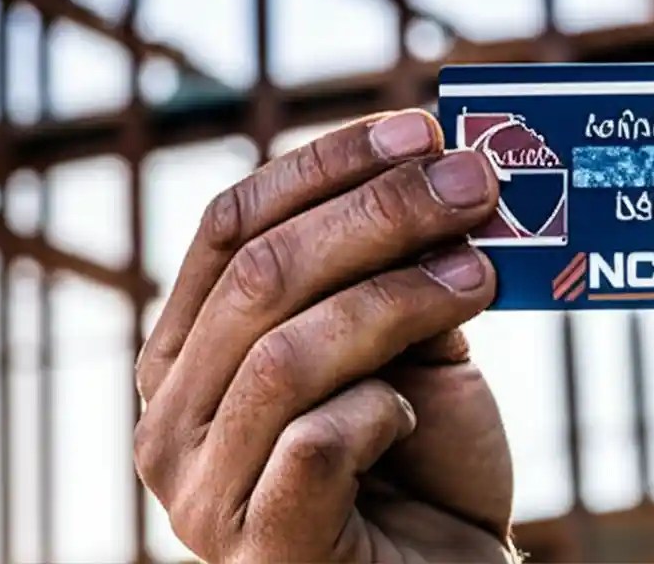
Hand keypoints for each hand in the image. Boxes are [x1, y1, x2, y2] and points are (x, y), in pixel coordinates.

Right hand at [134, 110, 516, 561]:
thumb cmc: (425, 463)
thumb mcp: (412, 349)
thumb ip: (399, 280)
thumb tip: (442, 179)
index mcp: (191, 351)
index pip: (232, 225)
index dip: (327, 166)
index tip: (421, 131)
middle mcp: (171, 416)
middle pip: (261, 275)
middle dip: (380, 214)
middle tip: (475, 185)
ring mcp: (203, 490)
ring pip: (288, 352)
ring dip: (399, 297)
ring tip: (481, 276)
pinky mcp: (261, 550)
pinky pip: (317, 441)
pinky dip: (381, 409)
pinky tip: (417, 410)